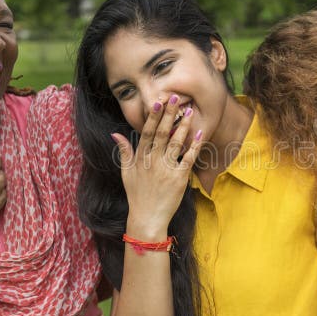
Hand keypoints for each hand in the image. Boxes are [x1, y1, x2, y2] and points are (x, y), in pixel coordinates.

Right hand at [112, 95, 202, 238]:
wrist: (147, 218)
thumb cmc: (137, 195)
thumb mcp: (126, 173)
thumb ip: (124, 151)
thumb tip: (116, 133)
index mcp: (140, 158)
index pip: (148, 133)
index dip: (153, 117)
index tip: (158, 102)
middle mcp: (153, 161)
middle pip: (162, 133)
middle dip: (169, 114)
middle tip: (176, 97)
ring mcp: (166, 169)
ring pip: (176, 142)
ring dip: (183, 125)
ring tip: (189, 111)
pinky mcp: (179, 178)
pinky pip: (188, 158)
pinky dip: (194, 145)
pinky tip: (200, 133)